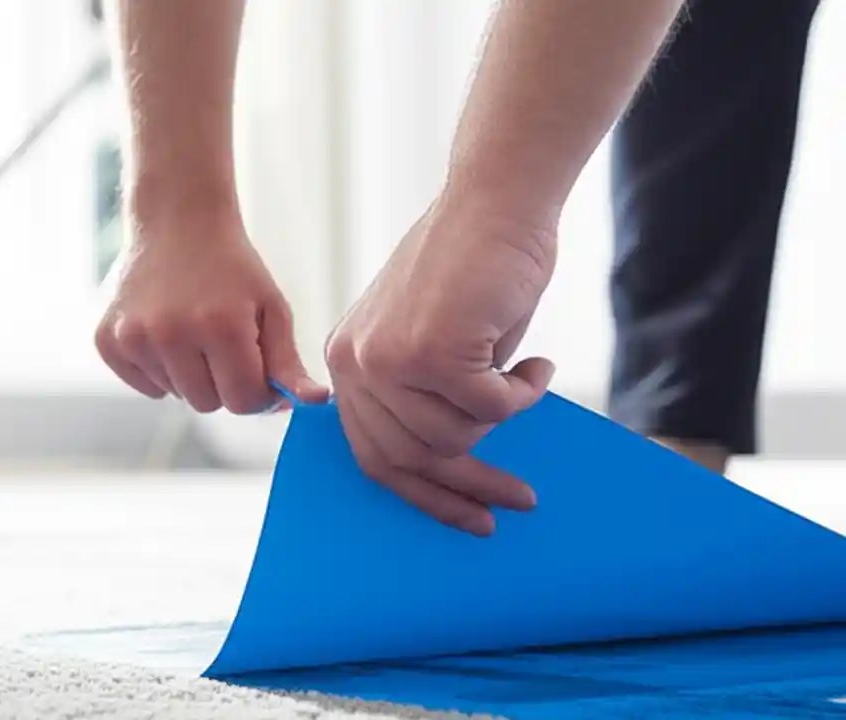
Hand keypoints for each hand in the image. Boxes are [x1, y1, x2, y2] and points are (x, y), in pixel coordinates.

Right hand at [95, 204, 326, 412]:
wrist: (178, 222)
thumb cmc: (232, 267)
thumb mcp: (271, 307)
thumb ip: (288, 362)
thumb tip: (314, 403)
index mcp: (221, 326)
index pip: (243, 402)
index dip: (255, 389)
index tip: (255, 364)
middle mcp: (172, 333)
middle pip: (207, 404)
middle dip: (222, 382)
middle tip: (221, 342)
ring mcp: (134, 337)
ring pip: (175, 394)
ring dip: (189, 375)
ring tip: (192, 329)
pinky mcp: (108, 339)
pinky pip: (144, 386)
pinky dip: (158, 370)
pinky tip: (165, 332)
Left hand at [325, 191, 557, 535]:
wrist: (495, 203)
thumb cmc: (472, 269)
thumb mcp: (430, 339)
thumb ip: (423, 396)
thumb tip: (452, 468)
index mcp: (348, 363)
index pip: (374, 456)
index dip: (424, 495)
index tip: (469, 516)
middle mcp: (355, 364)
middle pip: (411, 459)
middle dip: (471, 484)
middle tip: (520, 499)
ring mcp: (388, 359)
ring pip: (454, 437)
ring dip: (502, 420)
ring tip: (524, 382)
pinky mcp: (431, 352)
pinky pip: (491, 408)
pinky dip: (523, 394)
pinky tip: (535, 367)